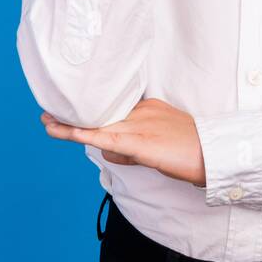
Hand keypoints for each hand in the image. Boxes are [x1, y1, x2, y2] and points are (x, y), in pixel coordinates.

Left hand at [41, 98, 206, 187]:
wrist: (215, 154)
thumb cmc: (194, 152)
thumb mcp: (161, 143)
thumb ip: (135, 146)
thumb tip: (111, 154)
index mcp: (149, 107)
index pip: (116, 108)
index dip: (92, 110)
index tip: (74, 107)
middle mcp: (141, 111)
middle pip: (102, 112)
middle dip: (75, 113)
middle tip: (49, 111)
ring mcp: (138, 125)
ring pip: (96, 123)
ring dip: (68, 124)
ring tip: (47, 122)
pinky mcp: (138, 142)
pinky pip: (103, 137)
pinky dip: (80, 134)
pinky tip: (63, 131)